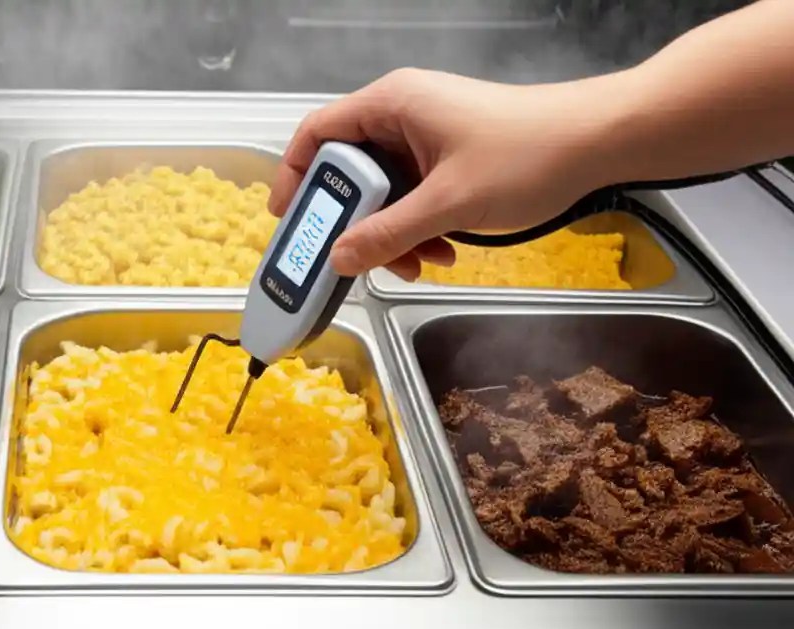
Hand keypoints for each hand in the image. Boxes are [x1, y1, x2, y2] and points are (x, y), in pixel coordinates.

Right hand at [270, 68, 619, 279]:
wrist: (600, 143)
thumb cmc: (531, 153)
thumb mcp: (448, 204)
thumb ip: (388, 234)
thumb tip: (340, 259)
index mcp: (392, 105)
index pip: (317, 135)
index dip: (294, 178)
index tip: (289, 221)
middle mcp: (403, 115)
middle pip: (350, 172)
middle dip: (356, 222)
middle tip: (357, 258)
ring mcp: (427, 136)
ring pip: (384, 191)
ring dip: (392, 232)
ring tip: (416, 263)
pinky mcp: (449, 157)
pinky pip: (414, 195)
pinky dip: (418, 226)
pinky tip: (442, 251)